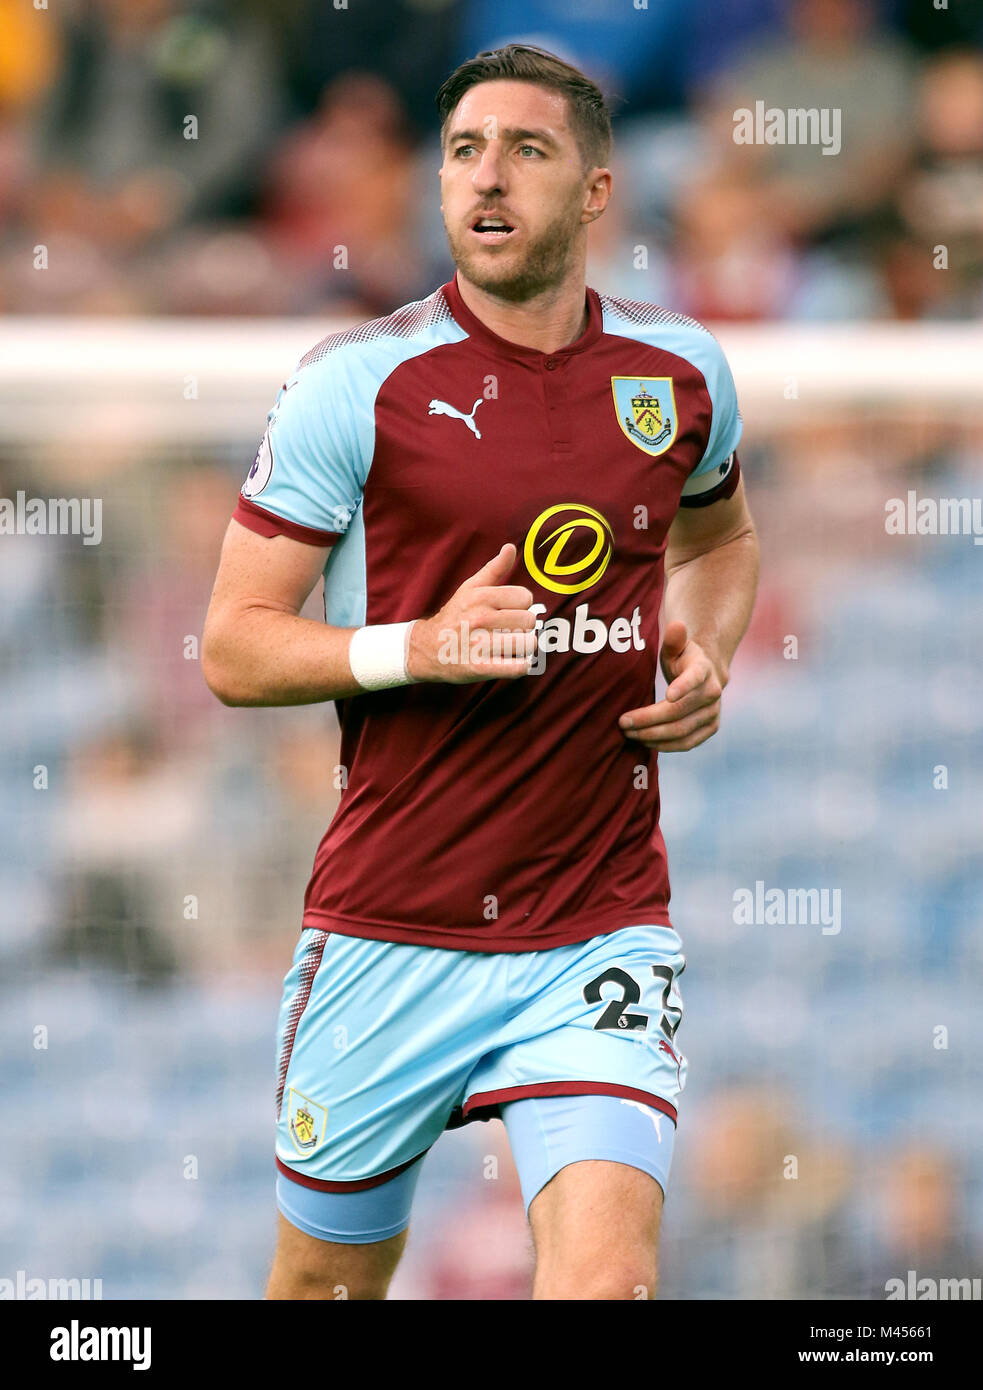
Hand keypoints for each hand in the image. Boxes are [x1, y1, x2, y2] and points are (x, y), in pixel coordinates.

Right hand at [407, 543, 537, 683]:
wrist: (427, 648)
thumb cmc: (455, 615)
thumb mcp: (470, 588)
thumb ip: (494, 569)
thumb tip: (510, 547)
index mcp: (480, 597)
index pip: (525, 597)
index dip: (522, 605)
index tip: (511, 610)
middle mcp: (479, 619)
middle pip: (529, 621)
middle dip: (524, 627)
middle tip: (511, 630)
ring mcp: (479, 645)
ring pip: (527, 644)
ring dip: (525, 647)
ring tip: (513, 645)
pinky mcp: (480, 668)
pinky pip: (517, 667)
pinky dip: (522, 665)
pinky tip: (514, 661)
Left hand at [618, 620, 723, 750]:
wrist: (706, 675)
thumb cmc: (683, 660)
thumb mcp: (676, 647)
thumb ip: (674, 639)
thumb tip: (676, 625)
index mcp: (703, 669)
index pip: (694, 678)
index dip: (683, 687)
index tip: (667, 695)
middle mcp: (712, 693)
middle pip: (679, 711)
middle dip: (649, 719)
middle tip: (624, 723)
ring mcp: (713, 713)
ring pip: (681, 731)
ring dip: (653, 736)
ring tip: (629, 734)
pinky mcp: (710, 729)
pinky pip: (687, 743)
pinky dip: (665, 746)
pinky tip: (645, 742)